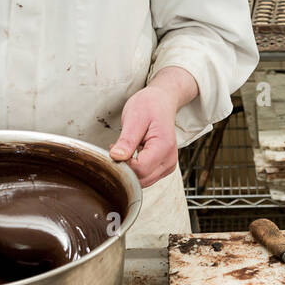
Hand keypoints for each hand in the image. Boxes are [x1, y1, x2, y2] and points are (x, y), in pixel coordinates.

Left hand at [109, 67, 197, 187]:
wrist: (162, 102)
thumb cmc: (149, 106)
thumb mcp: (134, 118)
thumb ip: (126, 140)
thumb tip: (116, 157)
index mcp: (164, 147)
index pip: (140, 169)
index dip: (123, 164)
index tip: (114, 149)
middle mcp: (169, 161)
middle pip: (142, 180)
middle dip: (126, 169)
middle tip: (116, 149)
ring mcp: (168, 166)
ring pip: (143, 182)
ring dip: (130, 170)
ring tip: (125, 150)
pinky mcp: (164, 168)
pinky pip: (146, 177)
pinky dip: (135, 170)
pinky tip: (132, 155)